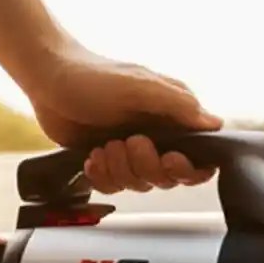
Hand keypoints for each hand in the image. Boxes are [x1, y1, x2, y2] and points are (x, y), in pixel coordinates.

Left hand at [29, 42, 222, 193]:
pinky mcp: (108, 161)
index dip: (188, 167)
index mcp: (173, 117)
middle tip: (127, 142)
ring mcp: (131, 150)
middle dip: (145, 165)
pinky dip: (102, 176)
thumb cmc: (94, 76)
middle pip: (168, 177)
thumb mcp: (140, 86)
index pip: (199, 156)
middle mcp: (157, 135)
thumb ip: (179, 106)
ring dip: (119, 169)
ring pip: (140, 184)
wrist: (48, 79)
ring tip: (103, 146)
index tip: (169, 159)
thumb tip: (215, 125)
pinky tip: (92, 157)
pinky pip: (115, 186)